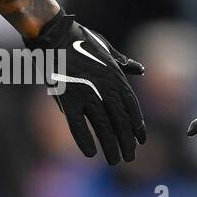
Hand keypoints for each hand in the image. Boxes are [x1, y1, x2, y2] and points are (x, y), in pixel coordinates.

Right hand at [25, 11, 146, 163]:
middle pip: (120, 120)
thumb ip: (123, 64)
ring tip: (116, 160)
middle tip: (130, 157)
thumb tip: (141, 69)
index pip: (131, 106)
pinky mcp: (67, 100)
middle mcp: (105, 87)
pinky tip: (91, 154)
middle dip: (126, 140)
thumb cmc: (81, 41)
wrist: (55, 36)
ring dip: (111, 145)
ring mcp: (87, 94)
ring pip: (103, 126)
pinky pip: (78, 125)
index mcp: (116, 77)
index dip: (136, 124)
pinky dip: (85, 140)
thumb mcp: (107, 50)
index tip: (141, 140)